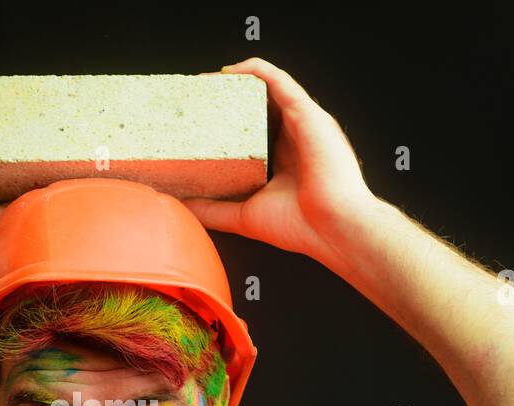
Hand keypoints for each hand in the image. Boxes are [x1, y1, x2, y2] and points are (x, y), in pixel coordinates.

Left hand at [182, 58, 379, 272]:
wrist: (332, 227)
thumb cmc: (300, 227)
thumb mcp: (244, 216)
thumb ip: (214, 210)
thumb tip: (181, 206)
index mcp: (284, 161)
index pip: (252, 132)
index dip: (227, 123)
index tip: (197, 122)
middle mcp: (294, 138)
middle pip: (257, 108)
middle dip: (227, 100)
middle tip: (196, 100)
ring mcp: (302, 123)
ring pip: (266, 89)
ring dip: (235, 82)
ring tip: (205, 83)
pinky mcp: (306, 113)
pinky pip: (278, 80)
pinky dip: (254, 70)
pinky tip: (228, 73)